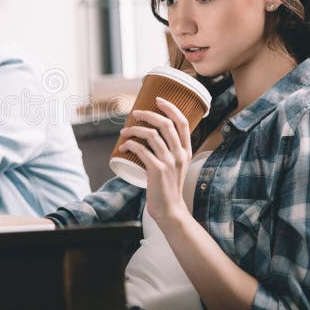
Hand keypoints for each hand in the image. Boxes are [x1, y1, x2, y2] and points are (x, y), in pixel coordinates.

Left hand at [119, 97, 191, 225]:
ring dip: (134, 129)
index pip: (182, 122)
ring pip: (151, 134)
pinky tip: (122, 147)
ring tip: (124, 131)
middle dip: (148, 114)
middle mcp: (180, 153)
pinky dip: (129, 145)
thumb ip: (170, 152)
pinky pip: (141, 149)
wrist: (170, 210)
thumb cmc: (168, 187)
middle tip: (134, 113)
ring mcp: (169, 161)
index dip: (170, 108)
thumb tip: (153, 135)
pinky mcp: (157, 170)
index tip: (158, 100)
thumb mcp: (176, 166)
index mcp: (186, 150)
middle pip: (165, 123)